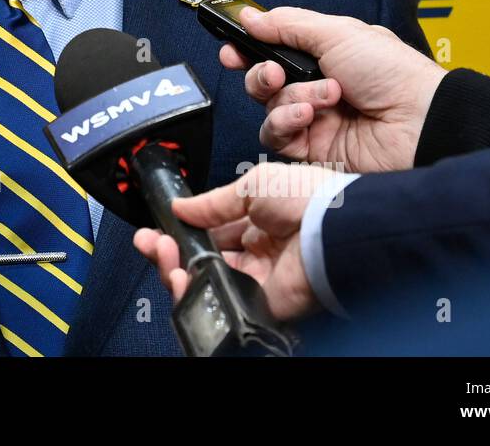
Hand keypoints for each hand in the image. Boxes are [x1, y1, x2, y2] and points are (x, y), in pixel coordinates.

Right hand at [133, 162, 332, 320]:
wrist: (339, 226)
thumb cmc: (311, 197)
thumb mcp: (252, 185)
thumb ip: (212, 202)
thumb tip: (180, 207)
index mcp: (257, 223)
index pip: (209, 232)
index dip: (181, 231)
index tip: (158, 227)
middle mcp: (256, 254)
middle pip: (201, 260)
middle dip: (169, 251)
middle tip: (150, 242)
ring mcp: (258, 280)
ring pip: (205, 282)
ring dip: (175, 268)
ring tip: (162, 253)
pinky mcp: (262, 303)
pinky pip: (221, 301)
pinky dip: (194, 291)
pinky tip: (179, 274)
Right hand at [223, 6, 445, 172]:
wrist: (418, 122)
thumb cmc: (393, 74)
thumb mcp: (338, 33)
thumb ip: (287, 24)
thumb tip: (250, 18)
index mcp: (323, 54)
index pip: (272, 49)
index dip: (248, 48)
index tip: (232, 47)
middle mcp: (314, 86)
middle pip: (262, 79)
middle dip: (261, 72)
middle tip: (275, 71)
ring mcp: (313, 118)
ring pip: (268, 107)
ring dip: (289, 98)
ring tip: (321, 96)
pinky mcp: (311, 149)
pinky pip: (276, 135)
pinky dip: (287, 121)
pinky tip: (310, 115)